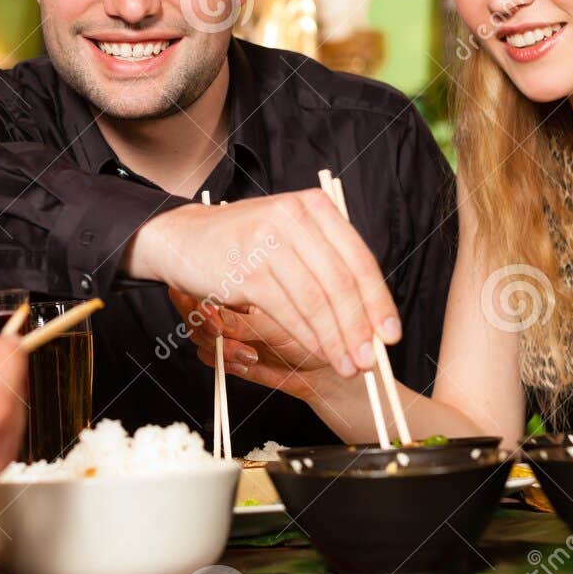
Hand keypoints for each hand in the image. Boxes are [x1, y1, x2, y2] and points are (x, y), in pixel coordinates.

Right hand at [128, 190, 399, 376]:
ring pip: (316, 300)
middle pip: (341, 282)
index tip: (390, 334)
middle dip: (360, 328)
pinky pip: (287, 310)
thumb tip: (366, 314)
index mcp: (313, 207)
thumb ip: (325, 260)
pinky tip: (318, 354)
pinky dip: (307, 336)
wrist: (182, 238)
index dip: (378, 300)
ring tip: (350, 366)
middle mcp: (294, 217)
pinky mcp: (247, 269)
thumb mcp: (288, 235)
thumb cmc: (241, 242)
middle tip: (371, 361)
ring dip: (336, 339)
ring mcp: (269, 242)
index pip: (358, 259)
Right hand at [171, 287, 330, 405]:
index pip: (210, 283)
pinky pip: (209, 357)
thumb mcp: (281, 324)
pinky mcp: (228, 354)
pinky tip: (246, 363)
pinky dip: (223, 362)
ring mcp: (228, 330)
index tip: (208, 310)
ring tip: (248, 353)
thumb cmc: (314, 336)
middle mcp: (232, 305)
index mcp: (246, 285)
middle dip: (203, 323)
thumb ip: (245, 321)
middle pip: (194, 310)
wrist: (323, 369)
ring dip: (219, 347)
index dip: (198, 294)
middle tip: (218, 332)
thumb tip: (214, 313)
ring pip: (199, 335)